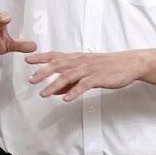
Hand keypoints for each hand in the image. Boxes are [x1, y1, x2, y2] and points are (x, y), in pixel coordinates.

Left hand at [26, 50, 148, 100]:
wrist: (128, 63)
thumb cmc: (105, 66)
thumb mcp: (85, 71)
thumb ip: (68, 81)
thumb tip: (53, 90)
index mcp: (76, 58)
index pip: (55, 56)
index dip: (41, 57)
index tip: (27, 60)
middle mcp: (80, 62)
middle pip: (58, 65)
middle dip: (43, 72)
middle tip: (31, 80)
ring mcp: (89, 70)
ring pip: (68, 76)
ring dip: (54, 85)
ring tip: (43, 93)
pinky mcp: (98, 78)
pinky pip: (83, 85)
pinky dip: (73, 92)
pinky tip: (65, 98)